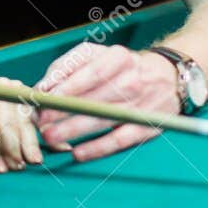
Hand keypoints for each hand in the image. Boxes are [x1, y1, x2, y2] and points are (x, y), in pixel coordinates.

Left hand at [0, 77, 43, 172]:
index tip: (0, 150)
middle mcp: (0, 86)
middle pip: (10, 115)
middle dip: (12, 144)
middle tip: (13, 166)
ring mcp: (15, 95)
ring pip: (24, 120)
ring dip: (25, 145)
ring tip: (21, 166)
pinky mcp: (26, 106)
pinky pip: (33, 124)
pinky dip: (32, 142)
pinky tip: (33, 158)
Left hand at [33, 43, 169, 161]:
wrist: (166, 78)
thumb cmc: (120, 67)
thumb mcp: (97, 54)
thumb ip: (68, 66)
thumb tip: (43, 88)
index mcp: (119, 58)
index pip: (89, 73)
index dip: (65, 88)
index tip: (42, 99)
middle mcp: (132, 80)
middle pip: (93, 98)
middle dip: (63, 112)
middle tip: (41, 123)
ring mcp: (141, 106)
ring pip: (102, 120)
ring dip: (73, 131)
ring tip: (50, 137)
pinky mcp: (146, 128)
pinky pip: (118, 141)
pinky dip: (97, 149)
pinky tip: (77, 153)